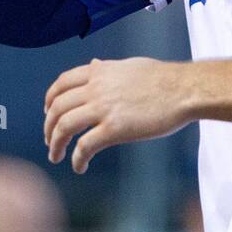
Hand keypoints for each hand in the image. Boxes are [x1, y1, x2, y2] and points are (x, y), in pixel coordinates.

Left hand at [44, 58, 193, 173]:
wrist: (183, 90)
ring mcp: (103, 108)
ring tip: (55, 156)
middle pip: (58, 107)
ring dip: (55, 144)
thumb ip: (108, 68)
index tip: (48, 112)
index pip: (62, 83)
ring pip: (64, 127)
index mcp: (98, 72)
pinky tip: (79, 166)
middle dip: (48, 126)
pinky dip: (77, 159)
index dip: (50, 99)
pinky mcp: (114, 129)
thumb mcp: (129, 65)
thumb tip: (94, 64)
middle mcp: (95, 88)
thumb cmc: (163, 78)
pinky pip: (85, 146)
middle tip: (49, 140)